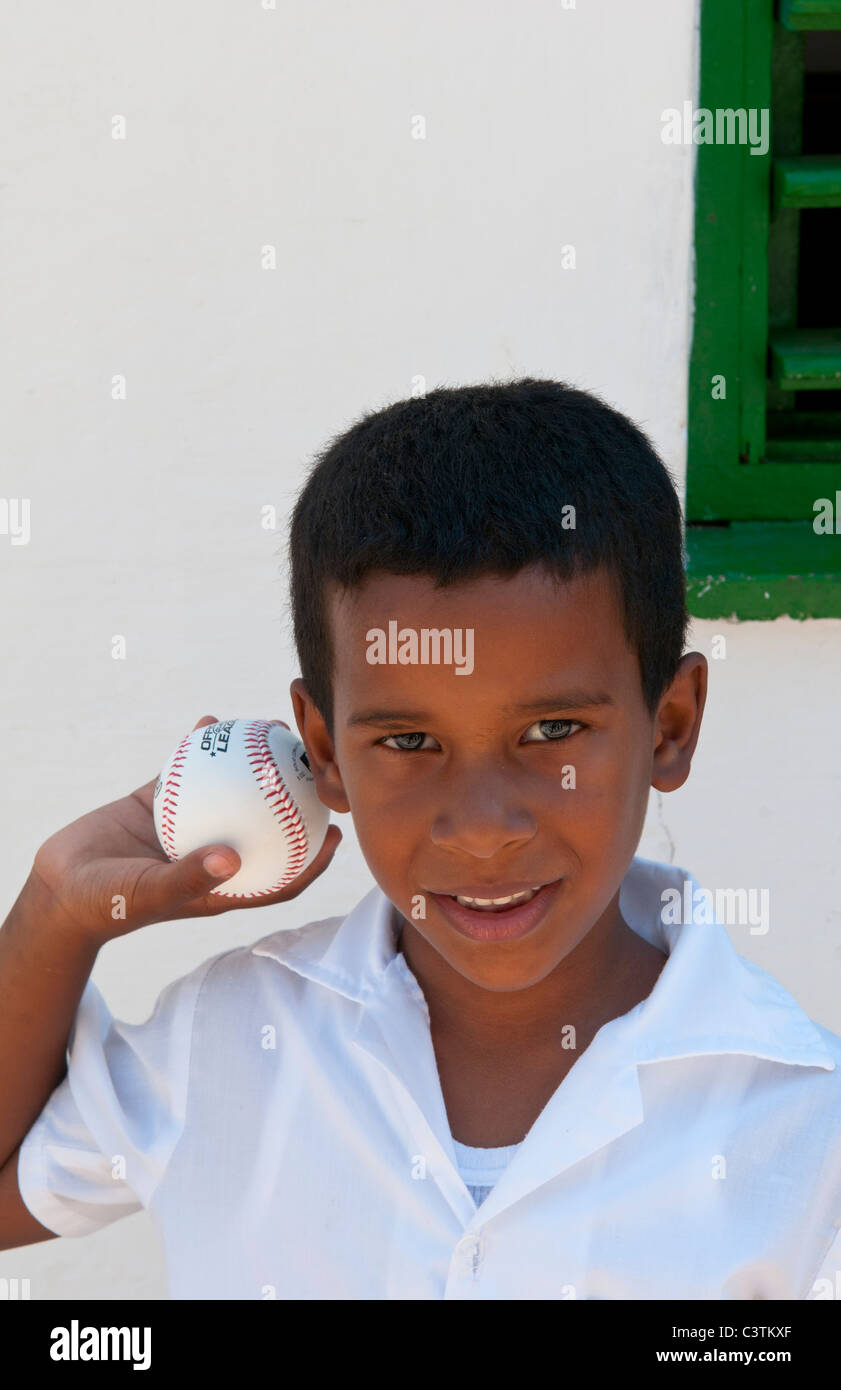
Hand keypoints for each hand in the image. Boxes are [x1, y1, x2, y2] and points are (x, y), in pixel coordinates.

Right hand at [27, 715, 341, 944]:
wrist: (59, 885)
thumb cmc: (108, 903)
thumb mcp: (150, 893)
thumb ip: (190, 877)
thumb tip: (234, 857)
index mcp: (223, 885)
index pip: (281, 877)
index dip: (312, 861)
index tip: (336, 834)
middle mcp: (214, 852)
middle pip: (265, 825)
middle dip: (291, 799)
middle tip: (309, 766)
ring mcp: (188, 825)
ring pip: (231, 790)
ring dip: (250, 764)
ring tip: (268, 731)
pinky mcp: (159, 802)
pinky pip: (188, 769)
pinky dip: (199, 748)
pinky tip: (210, 723)